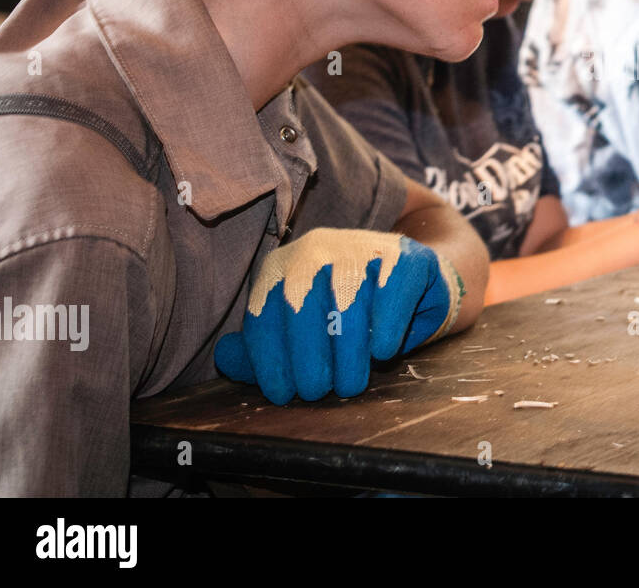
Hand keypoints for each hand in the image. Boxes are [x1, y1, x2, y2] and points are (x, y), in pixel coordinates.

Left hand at [214, 228, 462, 403]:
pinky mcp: (406, 255)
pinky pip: (391, 288)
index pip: (265, 309)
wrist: (412, 289)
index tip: (282, 392)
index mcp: (282, 264)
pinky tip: (381, 351)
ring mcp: (362, 246)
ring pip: (347, 296)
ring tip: (350, 383)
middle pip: (302, 300)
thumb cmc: (349, 317)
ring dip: (346, 348)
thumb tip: (226, 357)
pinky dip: (385, 323)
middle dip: (306, 354)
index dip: (270, 356)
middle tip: (317, 391)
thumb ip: (265, 346)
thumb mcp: (302, 332)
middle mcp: (317, 247)